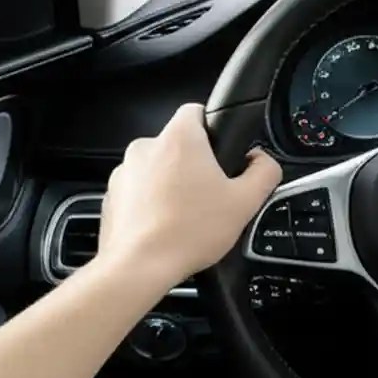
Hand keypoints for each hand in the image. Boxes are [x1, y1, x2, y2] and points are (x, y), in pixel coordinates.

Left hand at [99, 103, 281, 285]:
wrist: (138, 267)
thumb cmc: (187, 233)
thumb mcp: (245, 202)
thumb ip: (264, 172)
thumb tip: (263, 162)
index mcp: (179, 139)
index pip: (198, 110)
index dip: (214, 129)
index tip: (222, 154)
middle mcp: (146, 147)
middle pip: (179, 144)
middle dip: (196, 165)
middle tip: (212, 195)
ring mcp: (124, 172)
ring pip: (158, 169)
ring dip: (172, 185)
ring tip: (188, 216)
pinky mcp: (112, 195)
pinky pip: (139, 191)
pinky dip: (152, 204)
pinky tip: (166, 227)